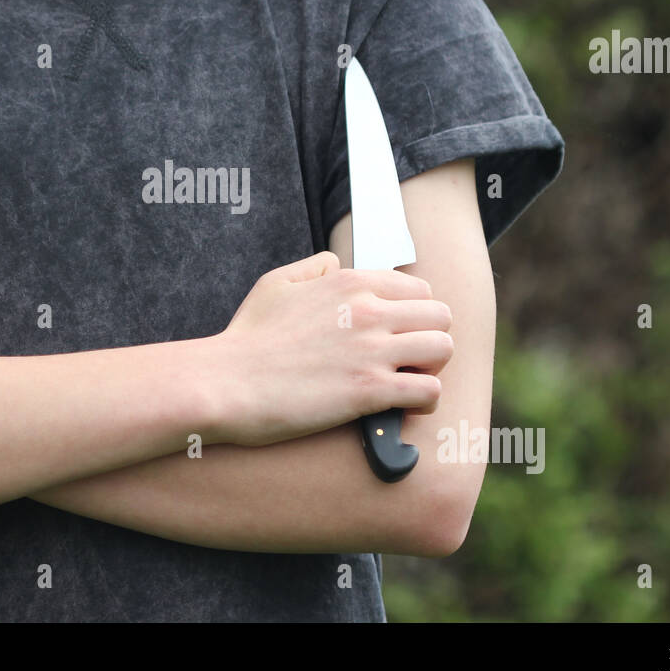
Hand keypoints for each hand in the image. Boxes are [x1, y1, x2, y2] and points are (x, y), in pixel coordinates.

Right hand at [213, 251, 452, 446]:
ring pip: (443, 348)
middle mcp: (368, 311)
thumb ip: (313, 268)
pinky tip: (402, 406)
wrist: (226, 383)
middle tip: (407, 358)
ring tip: (408, 381)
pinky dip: (424, 400)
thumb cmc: (246, 337)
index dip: (413, 312)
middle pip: (441, 315)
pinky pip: (430, 390)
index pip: (418, 287)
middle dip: (429, 336)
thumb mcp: (275, 284)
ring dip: (432, 367)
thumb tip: (335, 264)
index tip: (398, 333)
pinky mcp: (370, 391)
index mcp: (350, 282)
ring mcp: (372, 350)